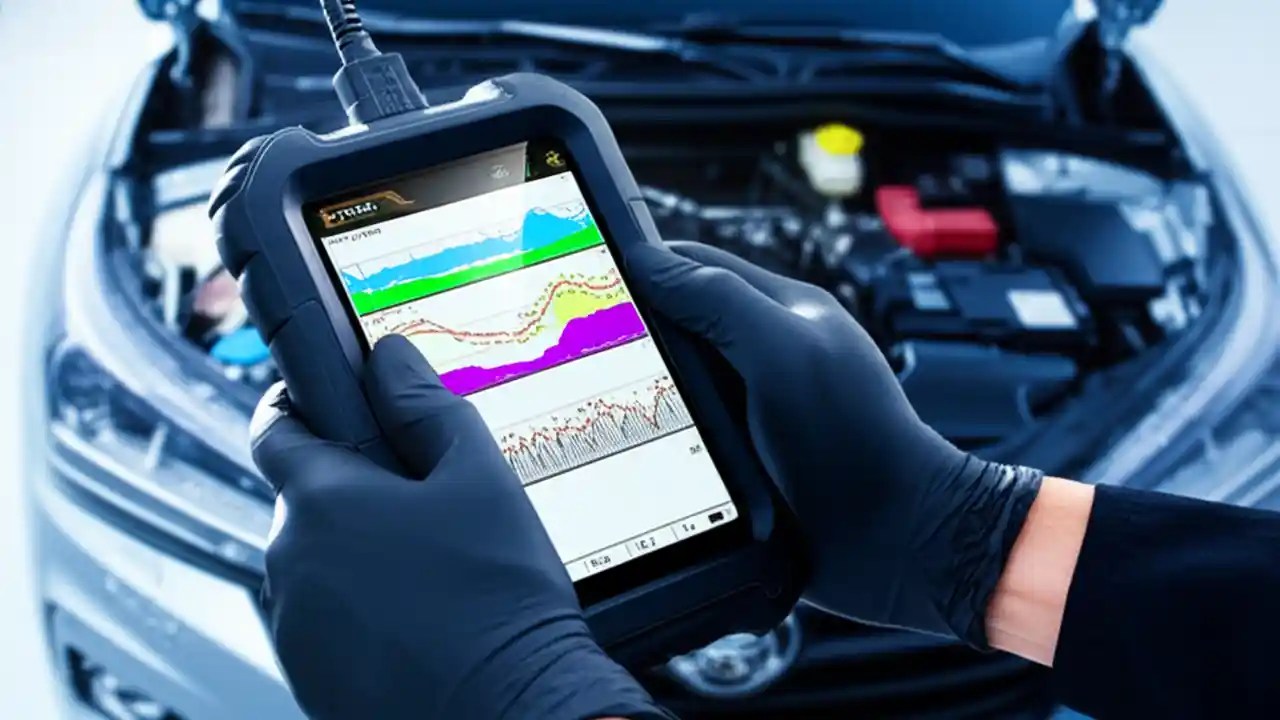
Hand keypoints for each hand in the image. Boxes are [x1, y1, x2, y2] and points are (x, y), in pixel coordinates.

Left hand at [250, 336, 667, 719]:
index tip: (329, 400)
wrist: (513, 711)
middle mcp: (290, 562)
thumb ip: (425, 405)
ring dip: (356, 552)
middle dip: (353, 489)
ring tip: (433, 571)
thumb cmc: (499, 602)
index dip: (299, 403)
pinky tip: (421, 616)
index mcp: (322, 501)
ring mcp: (294, 627)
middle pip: (304, 499)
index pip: (273, 426)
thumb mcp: (478, 478)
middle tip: (423, 502)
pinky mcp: (309, 676)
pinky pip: (325, 619)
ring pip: (316, 562)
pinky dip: (360, 608)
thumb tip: (390, 359)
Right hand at [625, 241, 1042, 646]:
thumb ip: (719, 301)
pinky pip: (682, 446)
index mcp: (780, 314)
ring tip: (593, 403)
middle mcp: (763, 361)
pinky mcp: (742, 469)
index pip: (696, 268)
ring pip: (674, 391)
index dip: (644, 264)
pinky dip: (655, 448)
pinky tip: (626, 457)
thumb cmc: (858, 441)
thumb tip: (651, 261)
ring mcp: (752, 416)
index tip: (586, 270)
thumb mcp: (783, 352)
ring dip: (641, 398)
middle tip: (575, 346)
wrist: (896, 543)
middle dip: (633, 335)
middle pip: (678, 330)